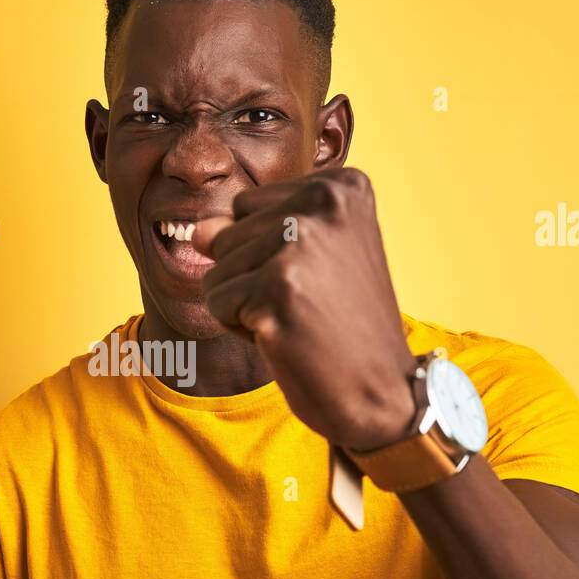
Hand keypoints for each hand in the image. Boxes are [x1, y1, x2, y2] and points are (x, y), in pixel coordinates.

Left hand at [194, 167, 417, 452]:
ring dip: (245, 306)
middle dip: (251, 278)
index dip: (266, 252)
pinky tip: (288, 337)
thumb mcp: (306, 261)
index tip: (317, 278)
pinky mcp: (277, 287)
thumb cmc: (345, 326)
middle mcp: (323, 204)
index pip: (246, 206)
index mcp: (340, 187)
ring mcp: (299, 243)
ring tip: (299, 320)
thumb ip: (248, 232)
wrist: (382, 391)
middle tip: (309, 304)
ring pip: (215, 270)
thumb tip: (196, 231)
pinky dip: (242, 330)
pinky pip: (217, 303)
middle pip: (226, 234)